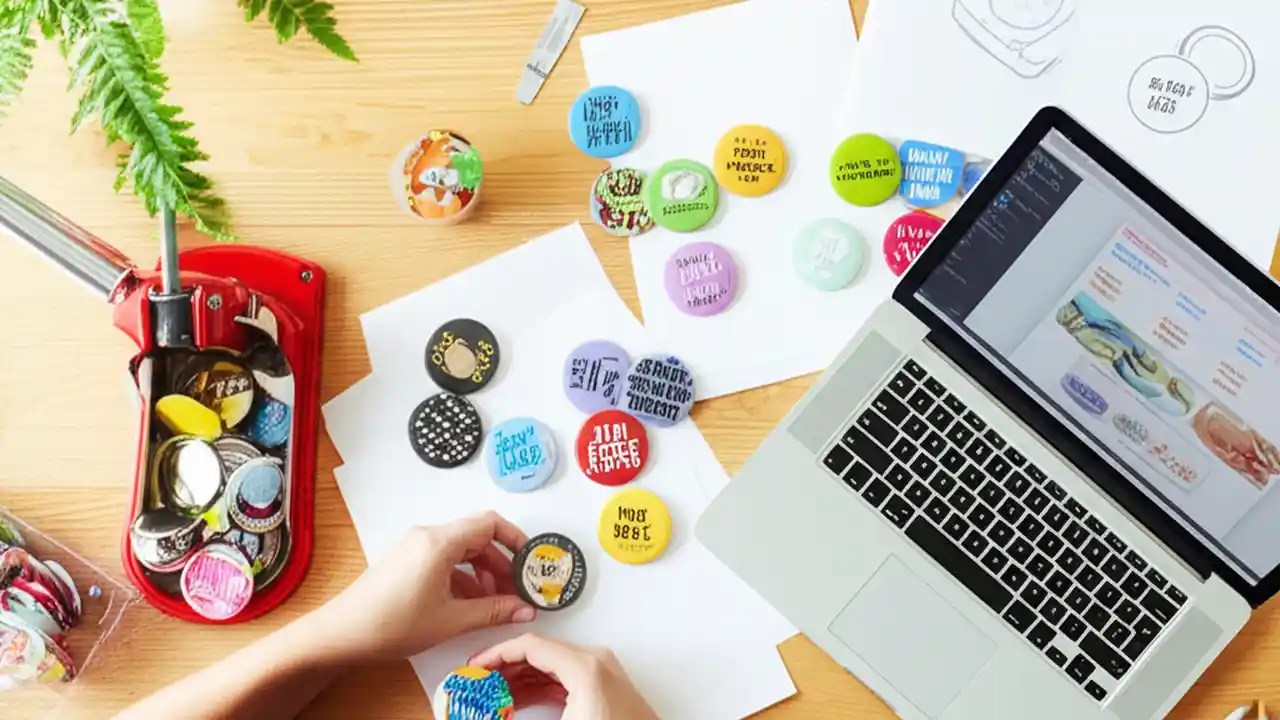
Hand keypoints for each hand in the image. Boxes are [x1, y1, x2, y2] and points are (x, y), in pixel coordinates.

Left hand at [309, 512, 536, 661]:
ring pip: (461, 550)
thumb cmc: (389, 623)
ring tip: (495, 601)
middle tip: (516, 590)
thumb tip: (523, 609)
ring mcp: (414, 547)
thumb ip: (493, 611)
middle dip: (500, 563)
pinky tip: (469, 604)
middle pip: (477, 537)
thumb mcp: (451, 620)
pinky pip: (444, 559)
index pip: (489, 524)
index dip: (515, 539)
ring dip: (482, 572)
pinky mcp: (406, 560)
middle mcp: (426, 536)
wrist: (342, 633)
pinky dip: (462, 577)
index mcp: (439, 542)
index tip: (529, 559)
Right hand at [471, 634, 656, 719]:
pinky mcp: (607, 686)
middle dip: (506, 667)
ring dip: (522, 677)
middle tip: (480, 680)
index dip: (496, 654)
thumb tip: (488, 716)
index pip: (529, 646)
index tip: (475, 665)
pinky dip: (541, 685)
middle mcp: (596, 662)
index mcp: (584, 667)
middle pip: (540, 652)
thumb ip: (518, 718)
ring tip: (494, 693)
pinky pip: (566, 676)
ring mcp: (604, 672)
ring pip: (552, 664)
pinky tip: (520, 700)